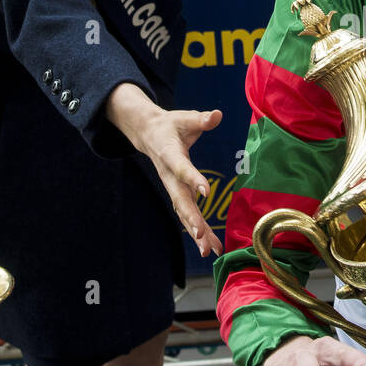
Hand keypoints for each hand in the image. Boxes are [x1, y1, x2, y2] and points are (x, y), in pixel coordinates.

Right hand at [105, 82, 222, 255]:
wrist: (149, 134)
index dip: (192, 178)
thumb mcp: (185, 118)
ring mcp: (172, 187)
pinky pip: (188, 214)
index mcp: (170, 155)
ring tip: (208, 250)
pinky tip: (211, 247)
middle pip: (179, 199)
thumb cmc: (171, 125)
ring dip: (195, 231)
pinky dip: (199, 231)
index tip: (206, 192)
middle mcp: (169, 176)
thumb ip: (201, 120)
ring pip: (183, 212)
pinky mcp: (178, 193)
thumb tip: (216, 115)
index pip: (181, 168)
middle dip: (190, 218)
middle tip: (201, 235)